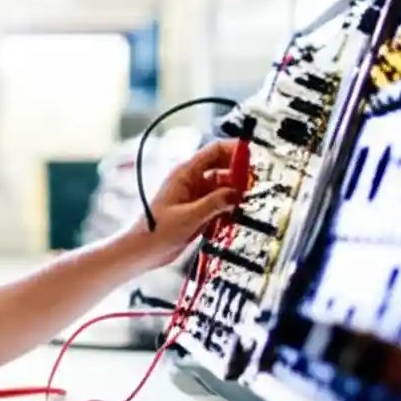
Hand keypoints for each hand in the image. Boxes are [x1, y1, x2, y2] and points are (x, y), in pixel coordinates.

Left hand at [128, 139, 241, 268]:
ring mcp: (195, 196)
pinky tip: (240, 215)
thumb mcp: (189, 216)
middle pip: (222, 167)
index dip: (234, 150)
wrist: (143, 251)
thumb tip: (238, 193)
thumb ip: (214, 204)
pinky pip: (220, 203)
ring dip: (236, 192)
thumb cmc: (156, 231)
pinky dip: (230, 207)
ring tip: (252, 201)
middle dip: (240, 173)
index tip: (254, 156)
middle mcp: (191, 181)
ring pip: (223, 187)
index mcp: (184, 174)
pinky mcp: (198, 211)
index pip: (214, 151)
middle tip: (258, 183)